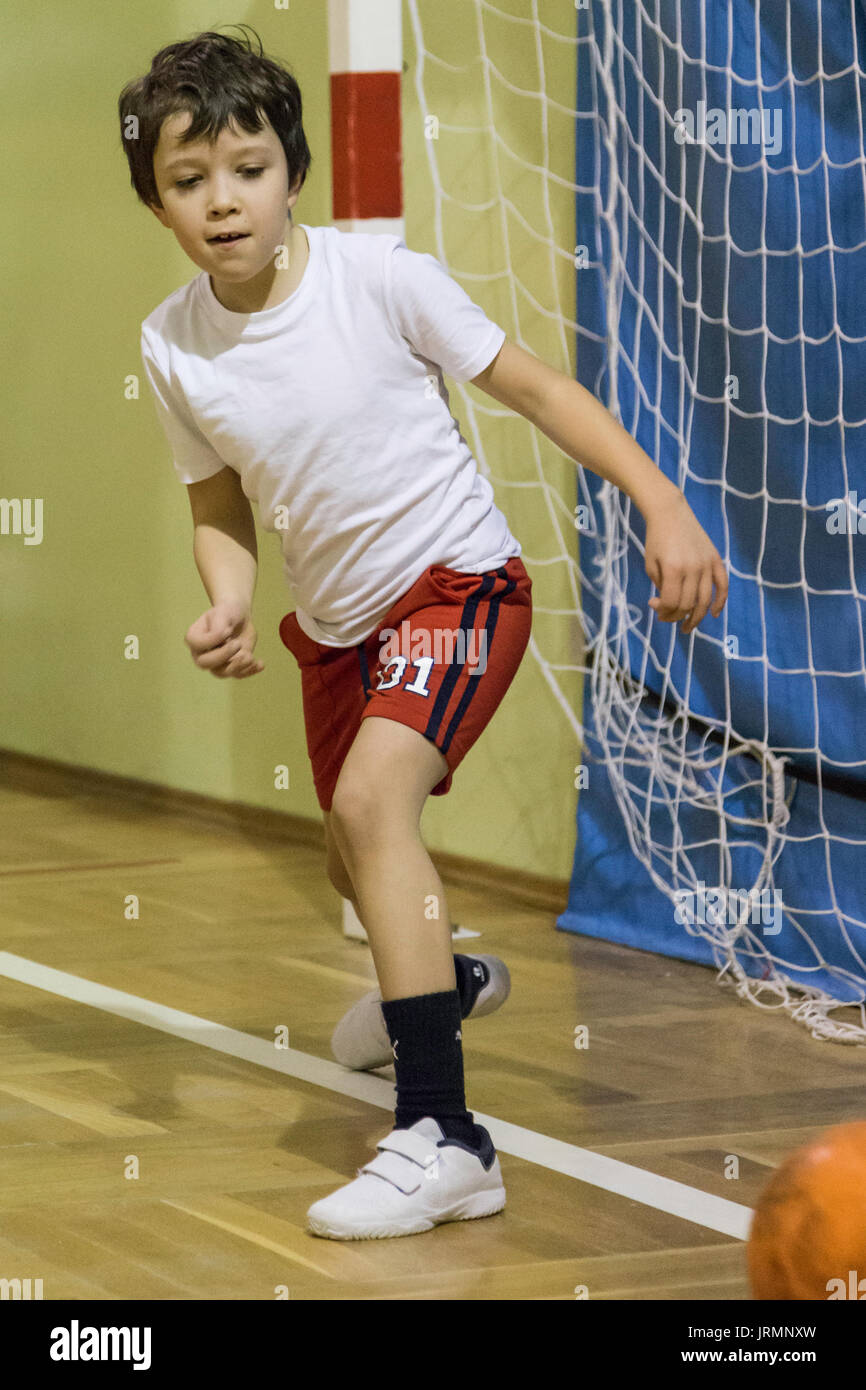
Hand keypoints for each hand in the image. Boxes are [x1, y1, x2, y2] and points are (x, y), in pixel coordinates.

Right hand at [184, 600, 263, 677]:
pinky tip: (260, 664)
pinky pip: (238, 674)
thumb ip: (218, 626)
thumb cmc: (228, 612)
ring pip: (222, 672)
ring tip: (250, 657)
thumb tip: (222, 638)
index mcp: (195, 638)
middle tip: (238, 644)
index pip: (197, 644)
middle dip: (223, 656)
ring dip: (237, 667)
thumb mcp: (223, 613)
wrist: (240, 616)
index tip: (227, 630)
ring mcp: (216, 663)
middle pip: (205, 663)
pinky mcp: (231, 667)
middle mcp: (201, 653)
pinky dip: (250, 671)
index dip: (212, 640)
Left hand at [644, 492, 728, 633]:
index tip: (654, 605)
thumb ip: (661, 587)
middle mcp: (693, 568)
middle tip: (666, 617)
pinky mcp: (715, 559)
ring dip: (696, 618)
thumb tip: (670, 606)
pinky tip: (715, 614)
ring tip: (687, 627)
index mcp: (673, 569)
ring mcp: (706, 564)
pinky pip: (722, 585)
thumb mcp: (651, 565)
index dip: (662, 611)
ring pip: (706, 600)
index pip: (672, 603)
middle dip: (675, 616)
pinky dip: (721, 601)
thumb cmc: (656, 540)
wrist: (670, 513)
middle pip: (688, 604)